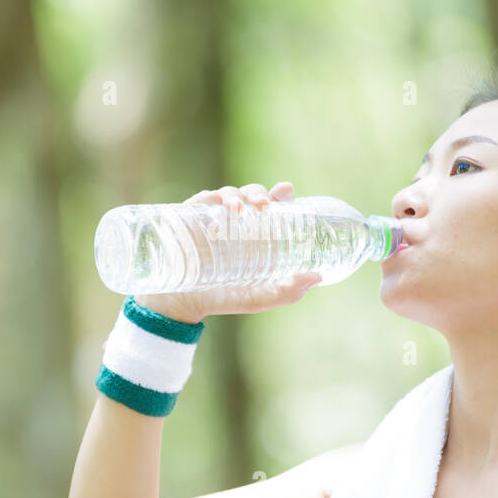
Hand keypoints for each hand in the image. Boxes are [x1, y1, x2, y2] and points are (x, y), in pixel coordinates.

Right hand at [133, 181, 321, 322]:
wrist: (179, 306)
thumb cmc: (219, 299)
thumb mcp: (257, 298)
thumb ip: (287, 292)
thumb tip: (318, 277)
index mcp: (252, 235)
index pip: (269, 207)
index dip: (279, 195)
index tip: (286, 191)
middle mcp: (233, 223)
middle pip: (250, 196)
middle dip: (260, 193)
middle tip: (266, 206)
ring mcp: (209, 219)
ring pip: (228, 194)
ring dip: (239, 194)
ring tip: (245, 208)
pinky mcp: (187, 219)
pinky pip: (202, 200)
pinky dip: (213, 197)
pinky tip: (222, 207)